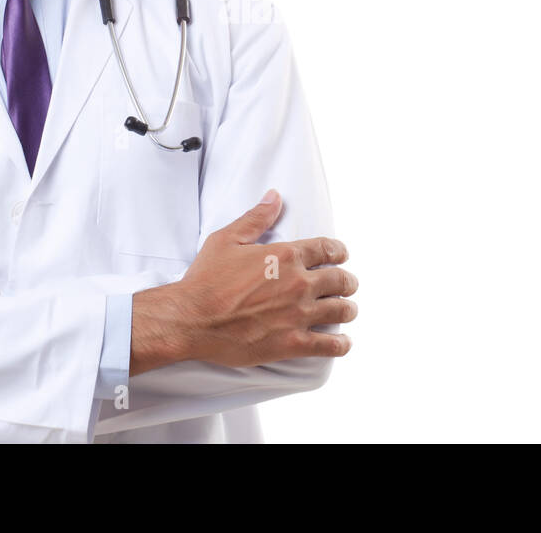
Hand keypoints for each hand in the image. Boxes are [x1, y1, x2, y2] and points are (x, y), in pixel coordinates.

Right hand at [130, 189, 356, 373]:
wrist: (192, 319)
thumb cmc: (206, 279)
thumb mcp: (227, 239)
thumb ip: (256, 217)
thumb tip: (275, 196)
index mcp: (285, 255)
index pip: (326, 248)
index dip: (338, 251)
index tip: (342, 255)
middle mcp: (298, 283)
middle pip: (340, 280)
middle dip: (347, 281)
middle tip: (348, 285)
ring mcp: (298, 314)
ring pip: (340, 310)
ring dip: (348, 309)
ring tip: (348, 309)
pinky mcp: (293, 342)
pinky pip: (329, 345)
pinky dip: (340, 344)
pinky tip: (343, 343)